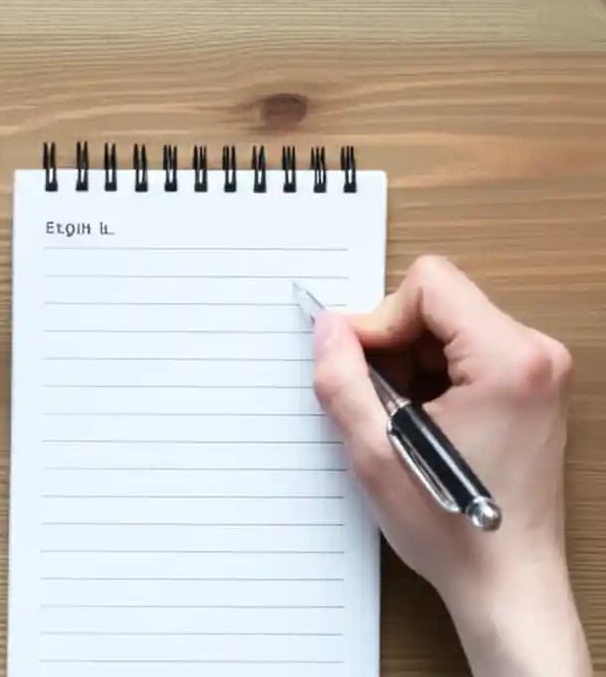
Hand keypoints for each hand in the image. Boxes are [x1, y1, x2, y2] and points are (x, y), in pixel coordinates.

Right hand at [311, 255, 589, 674]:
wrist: (508, 584)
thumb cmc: (455, 532)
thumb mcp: (374, 454)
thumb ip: (342, 381)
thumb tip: (328, 329)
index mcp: (509, 360)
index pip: (430, 284)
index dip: (379, 320)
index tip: (360, 368)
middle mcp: (536, 355)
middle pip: (440, 303)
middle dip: (394, 346)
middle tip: (379, 404)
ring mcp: (539, 372)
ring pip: (449, 328)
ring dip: (411, 365)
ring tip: (402, 423)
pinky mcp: (533, 389)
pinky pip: (467, 353)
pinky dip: (433, 378)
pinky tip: (423, 425)